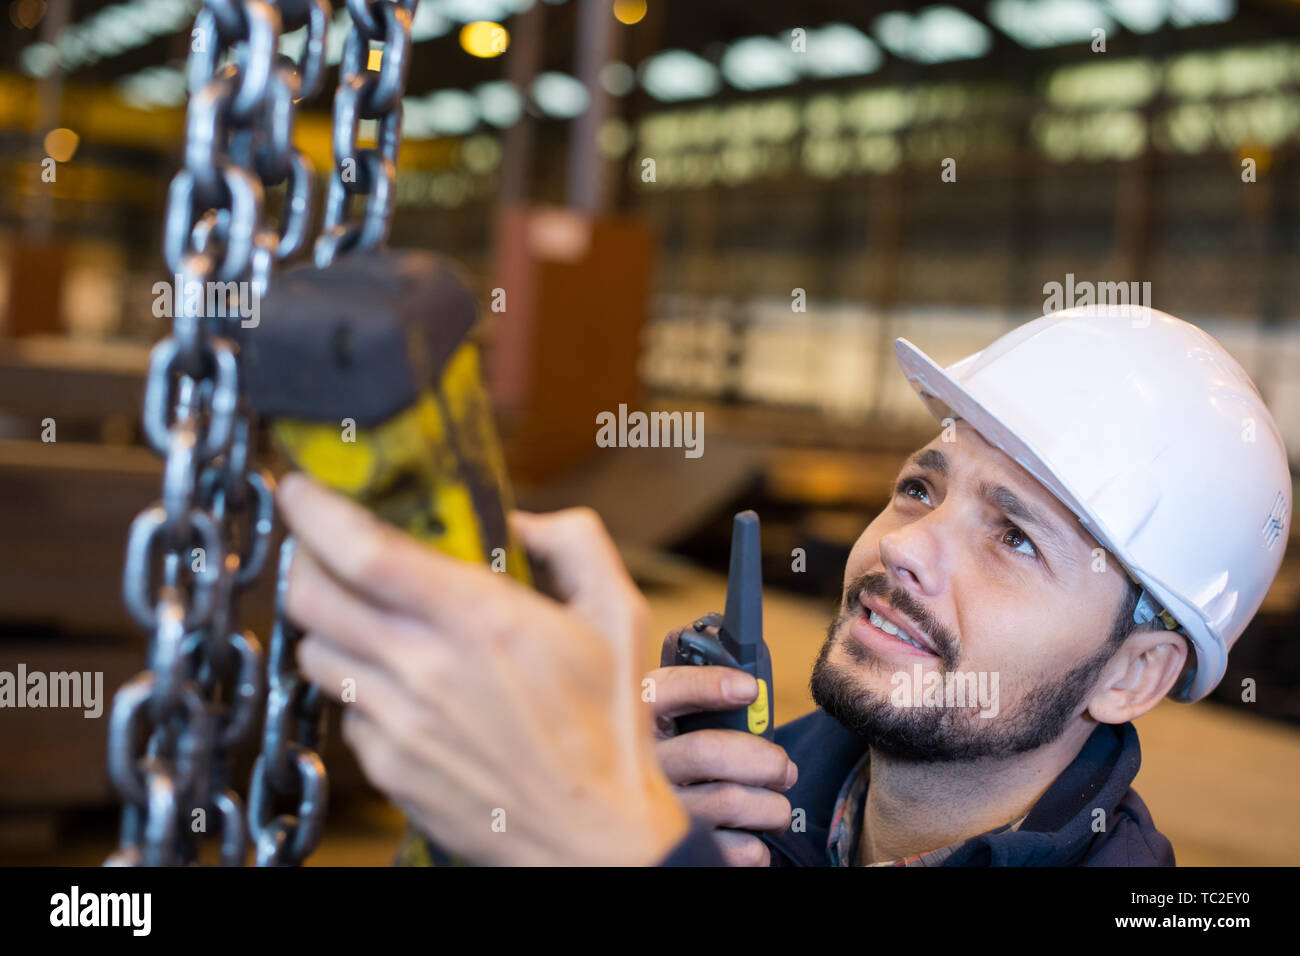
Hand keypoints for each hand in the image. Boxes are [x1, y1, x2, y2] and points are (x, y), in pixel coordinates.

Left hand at [276, 473, 688, 865]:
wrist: (594, 840)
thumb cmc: (610, 730)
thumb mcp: (618, 618)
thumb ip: (576, 545)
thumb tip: (524, 520)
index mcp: (483, 620)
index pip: (365, 553)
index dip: (315, 512)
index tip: (298, 488)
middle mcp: (427, 669)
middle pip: (312, 598)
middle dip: (305, 561)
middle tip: (321, 549)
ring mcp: (399, 723)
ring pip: (315, 653)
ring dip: (328, 626)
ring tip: (364, 620)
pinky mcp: (387, 768)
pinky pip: (343, 709)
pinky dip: (357, 686)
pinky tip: (400, 686)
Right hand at [645, 627, 796, 865]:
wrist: (636, 838)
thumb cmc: (671, 772)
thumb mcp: (667, 735)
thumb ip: (697, 715)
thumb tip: (754, 700)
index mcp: (636, 725)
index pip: (661, 693)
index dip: (706, 686)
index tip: (750, 690)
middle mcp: (637, 767)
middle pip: (707, 751)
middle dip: (764, 760)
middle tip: (785, 769)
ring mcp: (655, 811)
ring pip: (729, 801)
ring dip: (771, 808)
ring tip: (776, 810)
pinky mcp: (674, 852)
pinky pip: (732, 850)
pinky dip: (756, 848)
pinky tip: (753, 841)